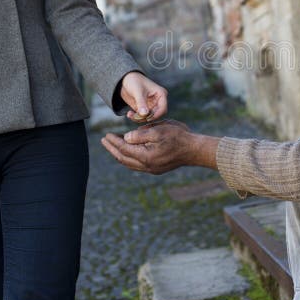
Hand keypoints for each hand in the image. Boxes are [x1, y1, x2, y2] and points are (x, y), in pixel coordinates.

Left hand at [101, 120, 219, 173]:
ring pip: (130, 163)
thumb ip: (140, 134)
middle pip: (123, 159)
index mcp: (146, 157)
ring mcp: (152, 169)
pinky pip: (137, 164)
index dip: (114, 142)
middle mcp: (147, 166)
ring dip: (120, 154)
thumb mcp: (159, 130)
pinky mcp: (157, 169)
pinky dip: (129, 157)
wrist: (195, 149)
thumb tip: (126, 138)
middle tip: (105, 140)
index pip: (124, 149)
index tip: (106, 135)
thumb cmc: (179, 137)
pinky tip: (129, 151)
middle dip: (112, 149)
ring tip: (113, 145)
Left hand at [119, 72, 167, 121]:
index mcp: (161, 94)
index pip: (163, 108)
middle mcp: (157, 101)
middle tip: (136, 117)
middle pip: (156, 114)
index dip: (156, 115)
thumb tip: (144, 114)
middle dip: (146, 118)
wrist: (125, 80)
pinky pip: (142, 117)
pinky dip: (136, 117)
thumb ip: (141, 103)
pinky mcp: (144, 108)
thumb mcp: (138, 92)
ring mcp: (150, 105)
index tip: (147, 118)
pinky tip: (129, 114)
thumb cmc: (134, 81)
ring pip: (148, 117)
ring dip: (139, 118)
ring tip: (130, 115)